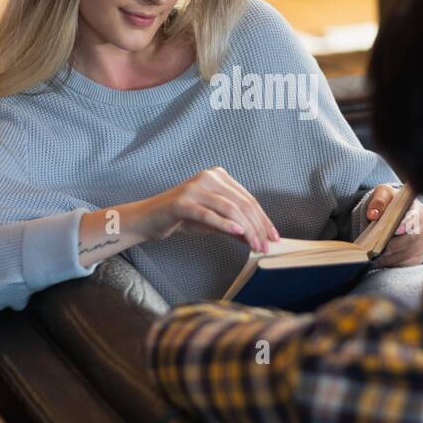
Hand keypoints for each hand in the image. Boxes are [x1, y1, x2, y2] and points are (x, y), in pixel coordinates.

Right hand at [133, 167, 278, 252]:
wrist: (149, 218)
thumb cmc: (182, 217)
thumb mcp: (214, 221)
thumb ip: (235, 226)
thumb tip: (259, 238)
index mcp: (218, 176)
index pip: (248, 199)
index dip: (263, 219)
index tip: (273, 237)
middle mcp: (208, 177)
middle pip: (242, 203)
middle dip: (258, 227)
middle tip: (265, 246)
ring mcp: (194, 187)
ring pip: (229, 208)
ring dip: (247, 229)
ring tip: (255, 245)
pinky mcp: (182, 202)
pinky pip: (208, 213)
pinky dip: (225, 224)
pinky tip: (238, 233)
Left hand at [366, 183, 422, 267]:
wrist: (390, 215)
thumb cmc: (388, 203)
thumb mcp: (382, 194)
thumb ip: (379, 200)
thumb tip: (373, 214)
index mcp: (418, 209)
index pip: (415, 219)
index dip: (406, 225)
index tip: (396, 230)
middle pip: (413, 239)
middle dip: (395, 245)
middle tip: (379, 249)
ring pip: (410, 254)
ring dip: (392, 257)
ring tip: (376, 257)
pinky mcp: (419, 255)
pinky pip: (408, 263)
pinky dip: (394, 264)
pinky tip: (382, 261)